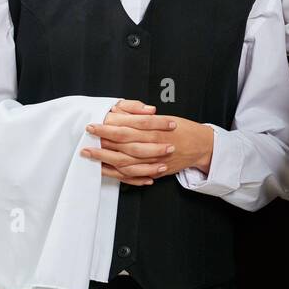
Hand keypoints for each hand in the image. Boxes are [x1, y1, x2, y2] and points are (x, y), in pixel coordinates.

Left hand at [81, 101, 214, 184]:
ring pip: (125, 163)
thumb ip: (143, 116)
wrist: (202, 146)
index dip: (107, 128)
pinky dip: (119, 174)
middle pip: (122, 147)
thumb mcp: (164, 117)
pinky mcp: (156, 172)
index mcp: (154, 130)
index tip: (92, 125)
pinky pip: (134, 175)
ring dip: (105, 160)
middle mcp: (154, 147)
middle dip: (102, 143)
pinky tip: (105, 170)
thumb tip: (123, 113)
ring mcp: (155, 162)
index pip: (126, 129)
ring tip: (89, 155)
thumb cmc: (183, 129)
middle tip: (86, 140)